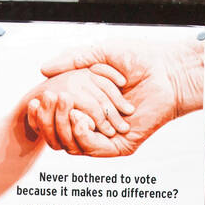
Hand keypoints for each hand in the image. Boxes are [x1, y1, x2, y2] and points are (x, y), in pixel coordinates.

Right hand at [37, 39, 204, 156]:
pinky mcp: (121, 146)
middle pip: (63, 134)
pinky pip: (93, 149)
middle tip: (43, 103)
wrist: (168, 70)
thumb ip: (73, 60)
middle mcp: (99, 124)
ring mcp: (109, 137)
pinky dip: (81, 135)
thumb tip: (43, 69)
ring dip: (63, 127)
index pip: (61, 117)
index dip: (46, 112)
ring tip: (62, 107)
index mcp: (92, 105)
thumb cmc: (141, 59)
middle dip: (49, 121)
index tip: (36, 99)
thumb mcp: (100, 55)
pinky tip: (78, 118)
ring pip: (74, 144)